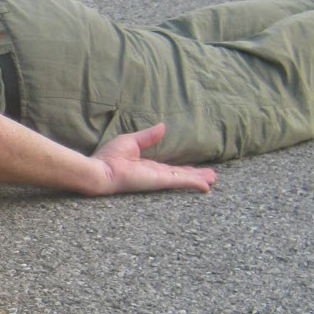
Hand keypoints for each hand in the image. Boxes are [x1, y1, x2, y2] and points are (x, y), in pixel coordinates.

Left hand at [89, 124, 215, 195]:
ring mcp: (158, 179)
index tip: (197, 170)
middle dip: (195, 176)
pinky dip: (193, 183)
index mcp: (147, 166)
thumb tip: (163, 127)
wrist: (100, 170)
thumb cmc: (109, 158)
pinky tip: (205, 186)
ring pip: (183, 180)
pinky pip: (180, 182)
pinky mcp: (159, 181)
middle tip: (211, 178)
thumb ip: (148, 136)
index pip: (170, 169)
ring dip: (198, 180)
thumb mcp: (132, 142)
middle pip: (180, 176)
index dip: (184, 169)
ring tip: (212, 182)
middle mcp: (155, 175)